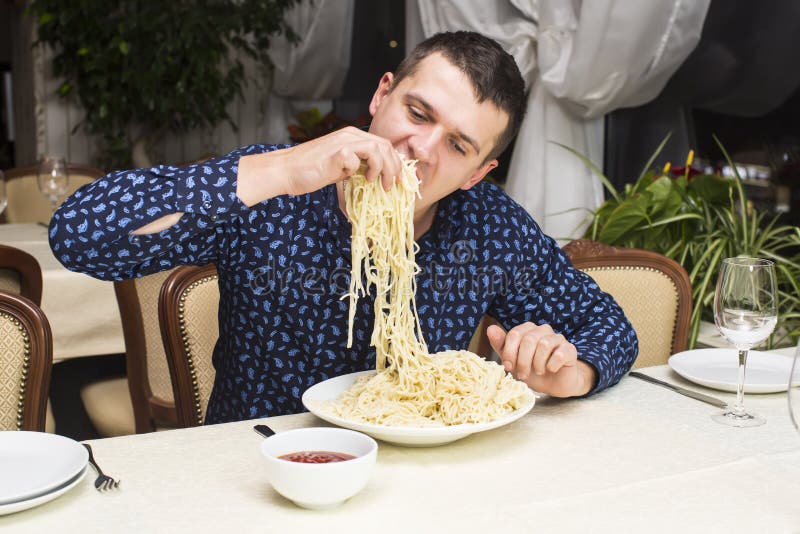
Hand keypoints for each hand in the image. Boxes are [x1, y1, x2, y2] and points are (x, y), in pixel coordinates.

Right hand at [237, 127, 402, 205]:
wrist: (287, 171)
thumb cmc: (311, 171)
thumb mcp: (341, 167)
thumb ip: (358, 167)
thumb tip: (377, 178)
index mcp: (352, 137)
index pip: (383, 145)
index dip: (396, 162)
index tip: (399, 180)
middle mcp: (349, 135)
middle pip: (385, 145)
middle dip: (395, 167)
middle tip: (393, 185)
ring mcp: (342, 142)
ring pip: (377, 148)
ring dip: (383, 168)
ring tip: (380, 183)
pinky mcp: (335, 152)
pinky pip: (357, 158)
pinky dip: (361, 170)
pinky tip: (358, 180)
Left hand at [486, 322, 594, 396]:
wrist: (554, 384)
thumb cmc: (532, 371)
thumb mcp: (513, 361)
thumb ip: (501, 345)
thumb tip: (490, 329)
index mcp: (528, 330)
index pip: (515, 334)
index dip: (509, 352)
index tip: (508, 367)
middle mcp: (543, 330)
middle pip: (528, 340)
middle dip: (522, 361)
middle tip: (522, 374)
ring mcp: (558, 338)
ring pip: (544, 344)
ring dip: (537, 363)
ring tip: (538, 372)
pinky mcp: (570, 349)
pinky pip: (560, 353)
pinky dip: (552, 365)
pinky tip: (550, 370)